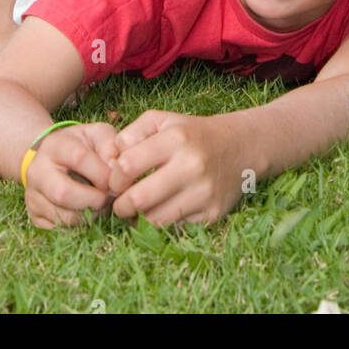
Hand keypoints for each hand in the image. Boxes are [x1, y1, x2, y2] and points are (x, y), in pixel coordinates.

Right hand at [24, 122, 118, 227]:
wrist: (49, 159)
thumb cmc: (79, 146)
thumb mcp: (95, 135)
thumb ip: (109, 145)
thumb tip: (115, 168)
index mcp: (54, 146)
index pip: (78, 158)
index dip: (101, 173)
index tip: (116, 181)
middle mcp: (37, 172)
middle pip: (63, 193)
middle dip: (94, 200)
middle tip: (109, 198)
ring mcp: (33, 196)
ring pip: (63, 217)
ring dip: (90, 216)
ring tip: (101, 206)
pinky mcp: (34, 217)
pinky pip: (59, 230)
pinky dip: (79, 227)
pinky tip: (87, 213)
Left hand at [106, 110, 245, 226]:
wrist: (239, 147)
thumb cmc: (191, 133)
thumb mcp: (162, 120)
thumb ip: (130, 133)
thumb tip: (109, 160)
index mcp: (176, 138)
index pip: (127, 166)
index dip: (113, 178)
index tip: (115, 182)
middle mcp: (191, 166)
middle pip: (138, 199)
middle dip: (120, 206)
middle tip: (119, 204)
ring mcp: (203, 193)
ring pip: (154, 221)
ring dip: (138, 220)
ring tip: (135, 211)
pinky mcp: (212, 214)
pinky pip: (174, 228)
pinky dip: (162, 224)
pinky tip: (160, 212)